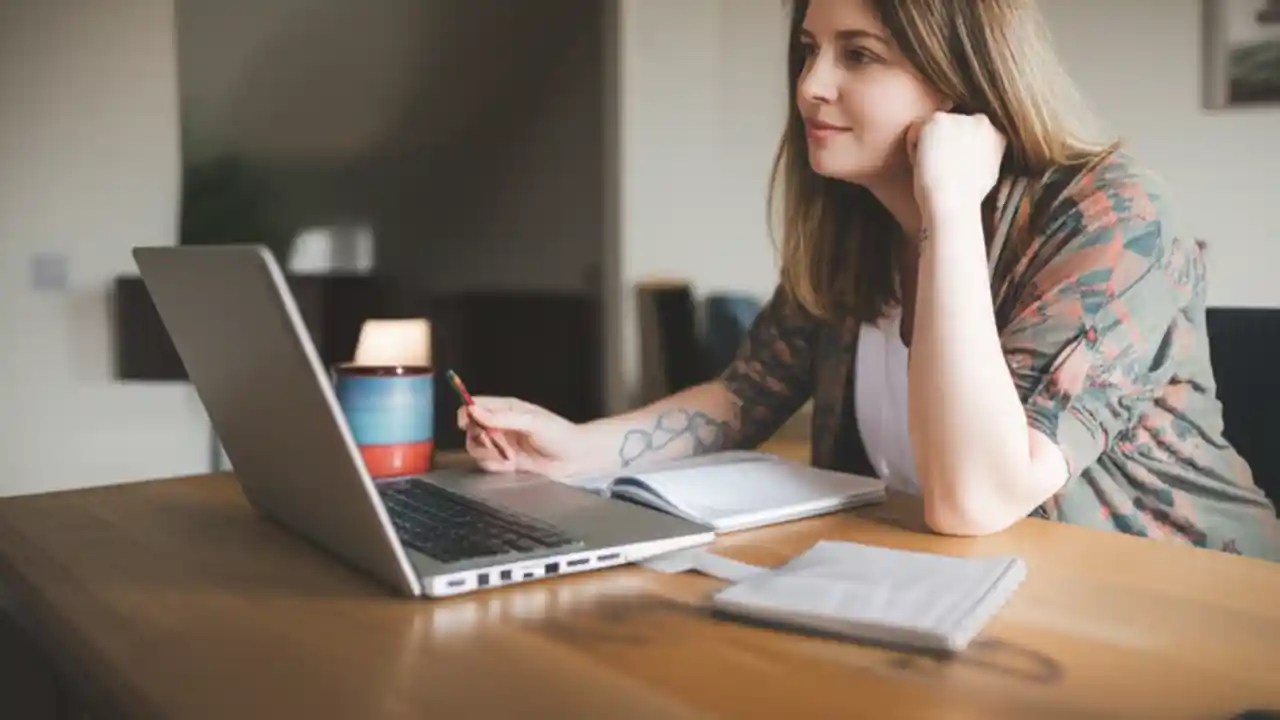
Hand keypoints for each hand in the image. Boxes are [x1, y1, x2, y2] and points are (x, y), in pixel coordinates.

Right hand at [456, 397, 587, 477]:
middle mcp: (501, 425)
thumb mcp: (532, 421)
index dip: (466, 413)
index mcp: (507, 408)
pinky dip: (496, 466)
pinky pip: (488, 464)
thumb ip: (502, 417)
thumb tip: (474, 411)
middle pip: (471, 429)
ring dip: (488, 454)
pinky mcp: (506, 462)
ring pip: (477, 448)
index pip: (475, 405)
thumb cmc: (560, 434)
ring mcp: (503, 444)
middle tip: (494, 442)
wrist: (576, 459)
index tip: (467, 423)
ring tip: (508, 455)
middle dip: (479, 438)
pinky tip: (511, 465)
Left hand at [907, 112, 1005, 219]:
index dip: (955, 151)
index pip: (968, 134)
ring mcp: (960, 118)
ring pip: (931, 128)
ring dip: (927, 147)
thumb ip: (983, 156)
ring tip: (933, 170)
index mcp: (996, 135)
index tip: (951, 168)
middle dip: (941, 145)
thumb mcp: (987, 175)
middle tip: (940, 171)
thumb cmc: (966, 199)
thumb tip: (974, 154)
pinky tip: (923, 166)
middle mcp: (982, 121)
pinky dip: (913, 149)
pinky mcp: (938, 120)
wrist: (953, 203)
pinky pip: (915, 130)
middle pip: (950, 128)